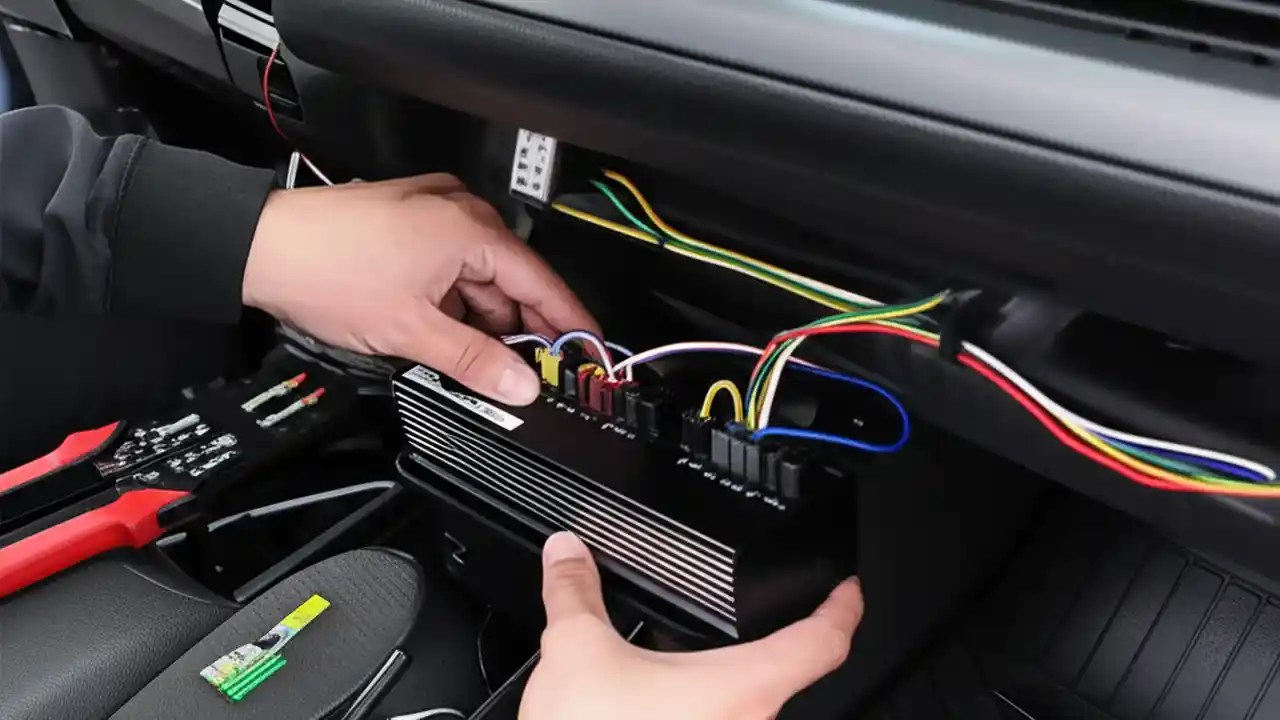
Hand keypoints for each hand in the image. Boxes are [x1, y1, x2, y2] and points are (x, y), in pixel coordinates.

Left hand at [242, 174, 596, 404]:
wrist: (260, 245)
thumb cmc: (328, 271)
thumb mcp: (411, 331)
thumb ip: (474, 361)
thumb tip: (520, 385)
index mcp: (472, 230)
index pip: (542, 282)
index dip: (568, 322)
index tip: (589, 350)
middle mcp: (460, 211)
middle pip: (511, 279)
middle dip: (519, 328)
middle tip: (528, 374)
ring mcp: (433, 212)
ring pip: (479, 275)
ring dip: (481, 317)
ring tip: (472, 361)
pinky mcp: (409, 221)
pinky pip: (452, 264)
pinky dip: (455, 299)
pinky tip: (444, 332)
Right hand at [521, 532, 862, 719]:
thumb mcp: (576, 650)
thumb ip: (575, 591)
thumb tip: (567, 552)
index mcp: (741, 687)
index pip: (822, 644)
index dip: (842, 609)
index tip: (847, 591)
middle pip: (781, 681)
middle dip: (759, 652)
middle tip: (747, 627)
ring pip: (744, 715)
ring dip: (722, 694)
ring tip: (686, 672)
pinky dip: (697, 718)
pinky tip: (660, 713)